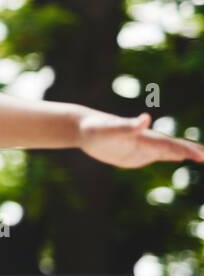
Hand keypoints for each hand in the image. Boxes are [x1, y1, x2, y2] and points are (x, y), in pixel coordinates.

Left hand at [79, 110, 203, 167]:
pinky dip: (171, 155)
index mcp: (144, 137)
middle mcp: (147, 141)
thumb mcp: (109, 129)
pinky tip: (178, 157)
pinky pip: (157, 155)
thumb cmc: (95, 128)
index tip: (203, 155)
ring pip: (169, 151)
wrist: (84, 128)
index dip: (187, 150)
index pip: (170, 145)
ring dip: (186, 152)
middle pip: (175, 147)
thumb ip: (127, 126)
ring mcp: (143, 147)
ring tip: (203, 155)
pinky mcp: (136, 153)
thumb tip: (145, 118)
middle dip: (193, 151)